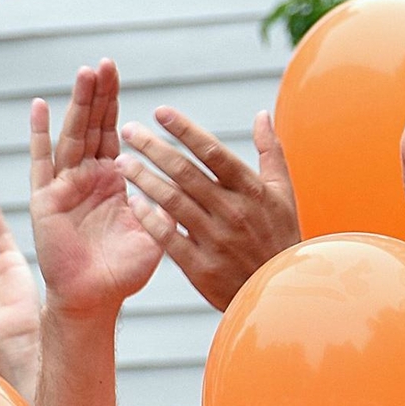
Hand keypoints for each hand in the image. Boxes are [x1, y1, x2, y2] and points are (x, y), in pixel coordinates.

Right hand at [30, 60, 161, 321]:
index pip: (114, 131)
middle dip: (98, 94)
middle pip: (93, 126)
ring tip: (84, 74)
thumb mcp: (155, 231)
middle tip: (105, 63)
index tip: (117, 72)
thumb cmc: (126, 269)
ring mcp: (65, 186)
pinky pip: (41, 163)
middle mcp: (88, 176)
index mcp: (115, 180)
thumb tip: (189, 179)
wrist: (96, 298)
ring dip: (78, 105)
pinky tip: (39, 107)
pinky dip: (39, 135)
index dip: (114, 103)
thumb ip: (166, 205)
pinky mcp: (46, 200)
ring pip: (72, 136)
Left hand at [116, 108, 299, 311]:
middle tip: (128, 129)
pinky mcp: (201, 267)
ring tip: (121, 162)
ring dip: (143, 178)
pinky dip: (149, 218)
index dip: (185, 130)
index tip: (161, 111)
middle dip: (153, 148)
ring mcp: (216, 239)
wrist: (279, 293)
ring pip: (172, 202)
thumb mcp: (284, 193)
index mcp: (252, 190)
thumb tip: (262, 115)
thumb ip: (270, 152)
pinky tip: (132, 201)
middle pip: (186, 172)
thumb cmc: (280, 237)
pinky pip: (168, 237)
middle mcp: (233, 211)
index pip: (213, 152)